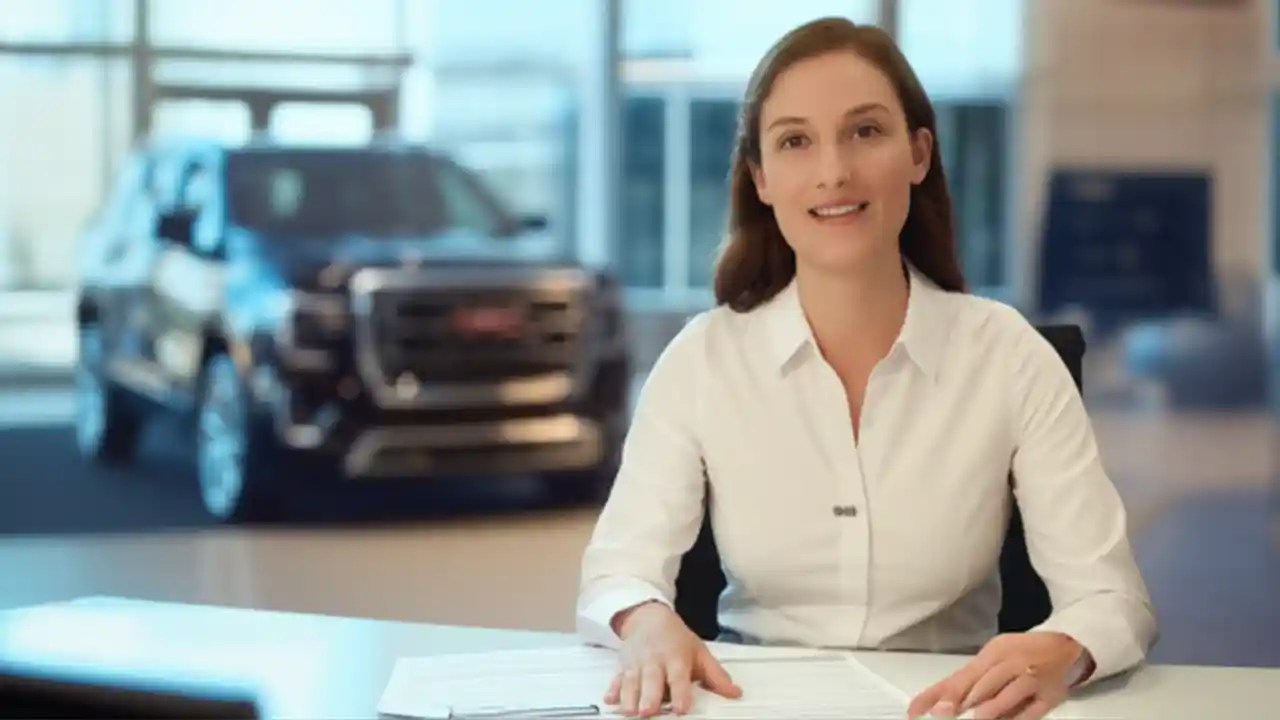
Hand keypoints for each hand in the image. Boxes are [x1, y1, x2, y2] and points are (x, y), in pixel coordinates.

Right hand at [605, 602, 742, 716]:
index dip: (680, 693)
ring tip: (629, 712)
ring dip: (629, 696)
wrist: (648, 617)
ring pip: (631, 682)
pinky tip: (609, 699)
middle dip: (648, 696)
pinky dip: (612, 689)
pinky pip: (616, 678)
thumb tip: (735, 693)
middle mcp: (655, 662)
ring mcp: (637, 664)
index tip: (681, 708)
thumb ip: (716, 676)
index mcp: (676, 659)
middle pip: (651, 680)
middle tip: (647, 712)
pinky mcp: (623, 667)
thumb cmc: (675, 638)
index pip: (678, 678)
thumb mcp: (699, 652)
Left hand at [907, 632, 1084, 719]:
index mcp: (993, 653)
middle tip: (942, 712)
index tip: (917, 709)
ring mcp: (1031, 678)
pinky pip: (1031, 710)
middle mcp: (1010, 662)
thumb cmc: (1024, 653)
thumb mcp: (996, 658)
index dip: (936, 694)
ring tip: (974, 717)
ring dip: (988, 708)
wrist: (1068, 646)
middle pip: (981, 683)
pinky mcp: (1050, 695)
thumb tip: (946, 703)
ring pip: (1006, 694)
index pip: (959, 676)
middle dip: (960, 699)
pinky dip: (1017, 717)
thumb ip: (973, 680)